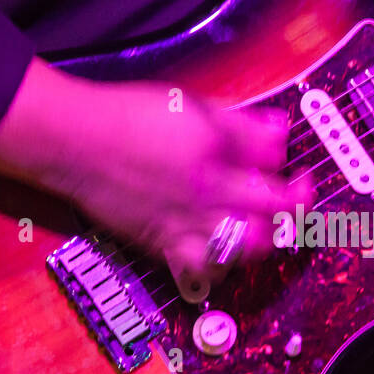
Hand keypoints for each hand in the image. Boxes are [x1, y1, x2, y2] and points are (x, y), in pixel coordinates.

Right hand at [0, 58, 310, 273]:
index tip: (299, 170)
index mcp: (217, 150)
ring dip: (265, 238)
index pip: (276, 165)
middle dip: (295, 207)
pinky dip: (222, 266)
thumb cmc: (127, 115)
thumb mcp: (191, 104)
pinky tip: (225, 252)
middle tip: (296, 199)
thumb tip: (280, 132)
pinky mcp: (163, 244)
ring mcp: (187, 222)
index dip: (294, 168)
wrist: (74, 142)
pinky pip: (203, 269)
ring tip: (265, 227)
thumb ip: (240, 123)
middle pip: (273, 210)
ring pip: (247, 247)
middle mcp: (208, 192)